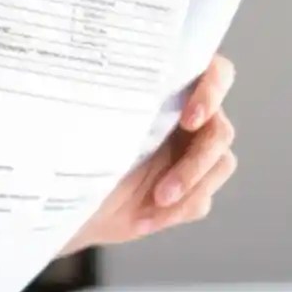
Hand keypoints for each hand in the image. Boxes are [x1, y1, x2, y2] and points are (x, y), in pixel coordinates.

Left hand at [61, 54, 238, 254]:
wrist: (71, 200)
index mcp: (172, 87)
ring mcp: (196, 154)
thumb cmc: (76, 148)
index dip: (212, 92)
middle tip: (167, 183)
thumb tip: (127, 93)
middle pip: (220, 131)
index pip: (216, 73)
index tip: (189, 118)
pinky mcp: (193, 189)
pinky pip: (201, 200)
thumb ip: (118, 102)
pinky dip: (174, 212)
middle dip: (196, 161)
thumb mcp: (91, 120)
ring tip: (156, 201)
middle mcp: (190, 117)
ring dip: (190, 187)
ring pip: (220, 165)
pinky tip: (144, 218)